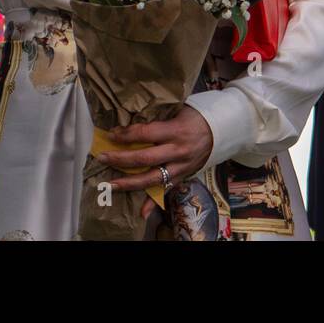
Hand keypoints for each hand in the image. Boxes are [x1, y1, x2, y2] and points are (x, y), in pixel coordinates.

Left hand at [97, 105, 213, 201]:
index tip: (111, 134)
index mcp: (176, 130)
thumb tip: (130, 121)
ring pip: (152, 178)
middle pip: (144, 158)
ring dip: (129, 182)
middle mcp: (178, 150)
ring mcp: (180, 166)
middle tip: (102, 157)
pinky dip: (153, 203)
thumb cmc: (196, 116)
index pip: (145, 134)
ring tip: (111, 184)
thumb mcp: (178, 110)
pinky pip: (165, 190)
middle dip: (120, 159)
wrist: (221, 131)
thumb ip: (157, 118)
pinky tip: (141, 212)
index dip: (126, 135)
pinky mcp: (182, 176)